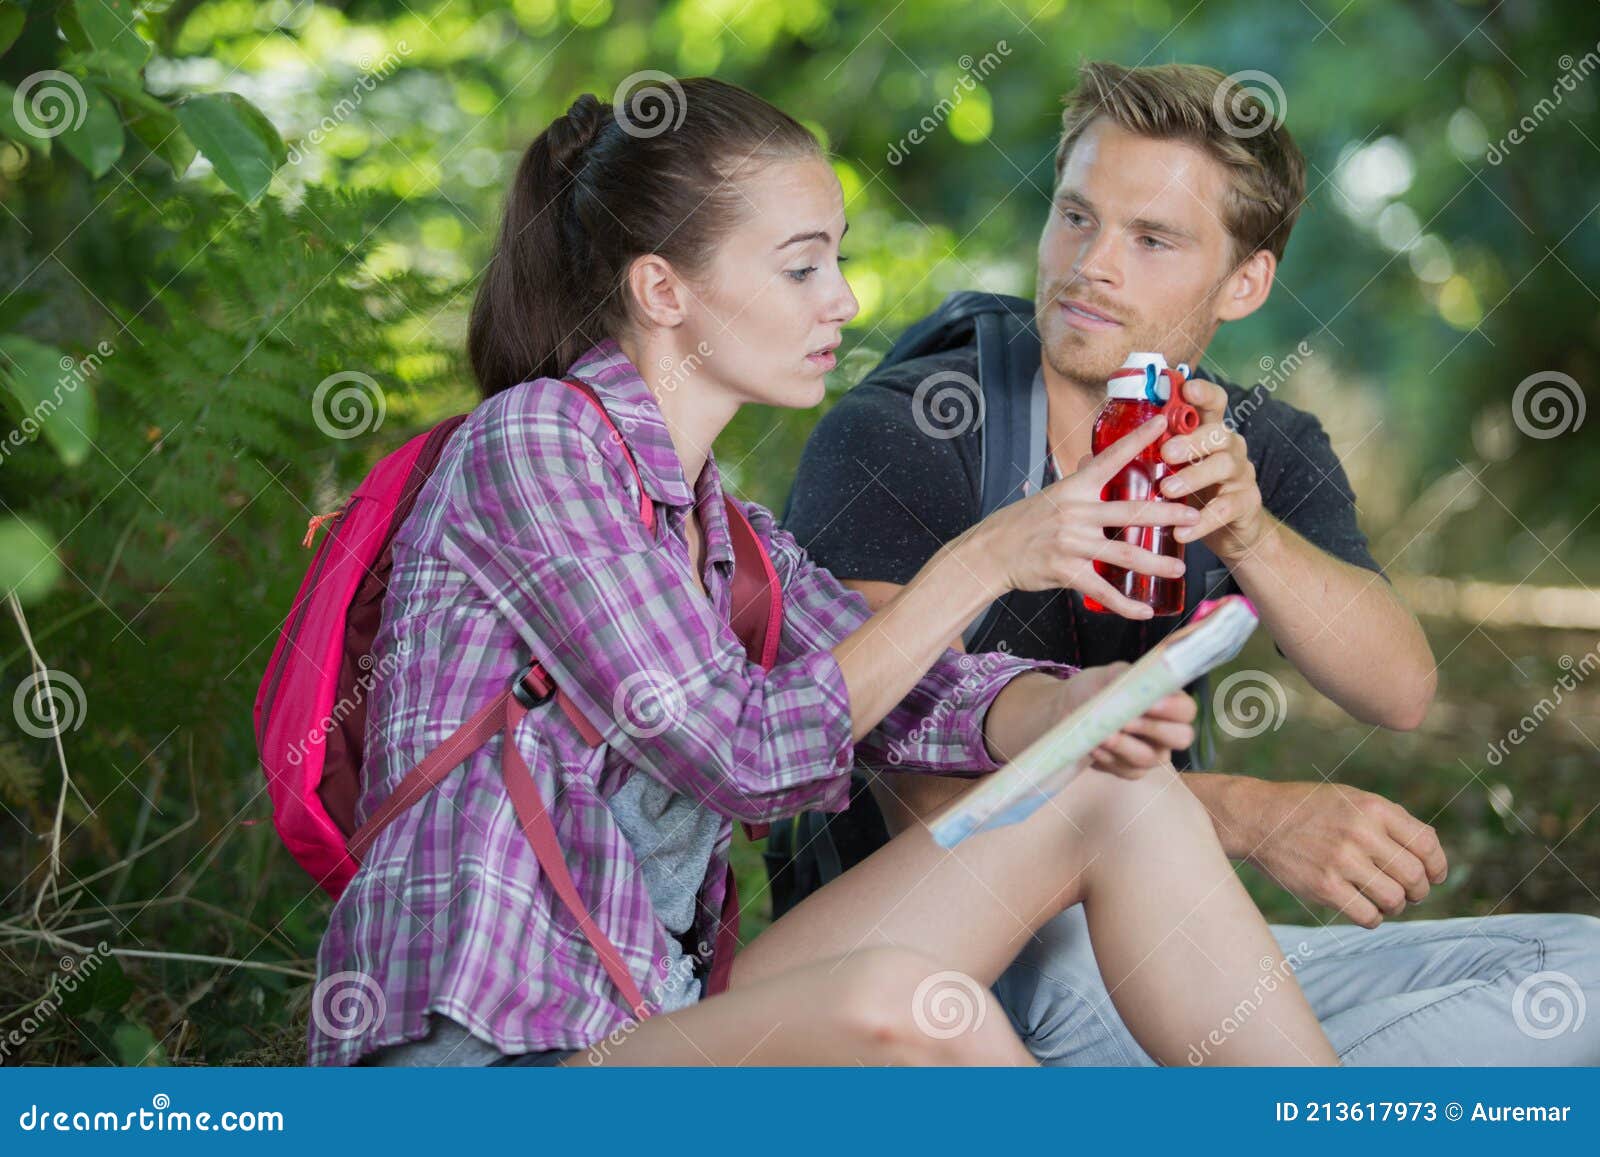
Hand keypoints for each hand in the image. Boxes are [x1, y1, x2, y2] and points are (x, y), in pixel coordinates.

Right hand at [976, 415, 1201, 617]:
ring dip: (1156, 563)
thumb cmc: (1023, 523)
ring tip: (1179, 568)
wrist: (992, 551)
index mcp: (1074, 489)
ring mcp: (1072, 543)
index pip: (1110, 458)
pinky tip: (1144, 611)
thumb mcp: (1051, 495)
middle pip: (1130, 511)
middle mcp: (1076, 512)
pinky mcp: (1066, 571)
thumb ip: (1079, 482)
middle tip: (1193, 515)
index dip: (1137, 439)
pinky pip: (1102, 590)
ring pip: (1124, 553)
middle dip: (1166, 514)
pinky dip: (1125, 604)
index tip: (1163, 422)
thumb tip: (1094, 458)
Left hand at [1054, 662, 1196, 778]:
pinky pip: (1127, 770)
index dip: (1173, 708)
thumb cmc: (1096, 689)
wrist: (1069, 709)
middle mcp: (1167, 732)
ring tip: (1102, 735)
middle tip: (1125, 722)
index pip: (1186, 709)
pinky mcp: (1130, 770)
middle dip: (1153, 729)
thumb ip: (1124, 678)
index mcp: (1168, 704)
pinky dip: (1109, 757)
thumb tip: (1134, 684)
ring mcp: (1151, 754)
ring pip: (1149, 758)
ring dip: (1124, 746)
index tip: (1150, 704)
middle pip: (1181, 738)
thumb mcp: (1108, 676)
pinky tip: (1094, 746)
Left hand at [1158, 377, 1267, 562]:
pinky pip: (1227, 508)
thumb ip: (1140, 459)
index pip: (1213, 403)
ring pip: (1224, 465)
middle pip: (1218, 433)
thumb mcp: (1169, 472)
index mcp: (1208, 433)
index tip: (1187, 389)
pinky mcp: (1247, 502)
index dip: (1203, 393)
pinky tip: (1182, 530)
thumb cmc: (1191, 494)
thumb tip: (1089, 457)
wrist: (1228, 534)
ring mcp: (1242, 473)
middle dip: (1191, 441)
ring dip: (1193, 477)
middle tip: (1167, 453)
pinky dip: (1203, 521)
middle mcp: (1230, 447)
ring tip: (1167, 490)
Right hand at [1239, 781, 1447, 927]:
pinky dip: (1373, 918)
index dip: (1438, 866)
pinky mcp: (1323, 886)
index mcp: (1372, 808)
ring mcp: (1341, 861)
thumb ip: (1391, 820)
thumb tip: (1431, 853)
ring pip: (1395, 900)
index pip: (1426, 845)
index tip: (1433, 875)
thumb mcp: (1352, 799)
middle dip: (1419, 890)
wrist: (1259, 818)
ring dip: (1397, 906)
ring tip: (1386, 900)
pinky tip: (1364, 908)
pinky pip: (1367, 916)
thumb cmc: (1310, 809)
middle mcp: (1360, 832)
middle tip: (1410, 892)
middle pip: (1415, 876)